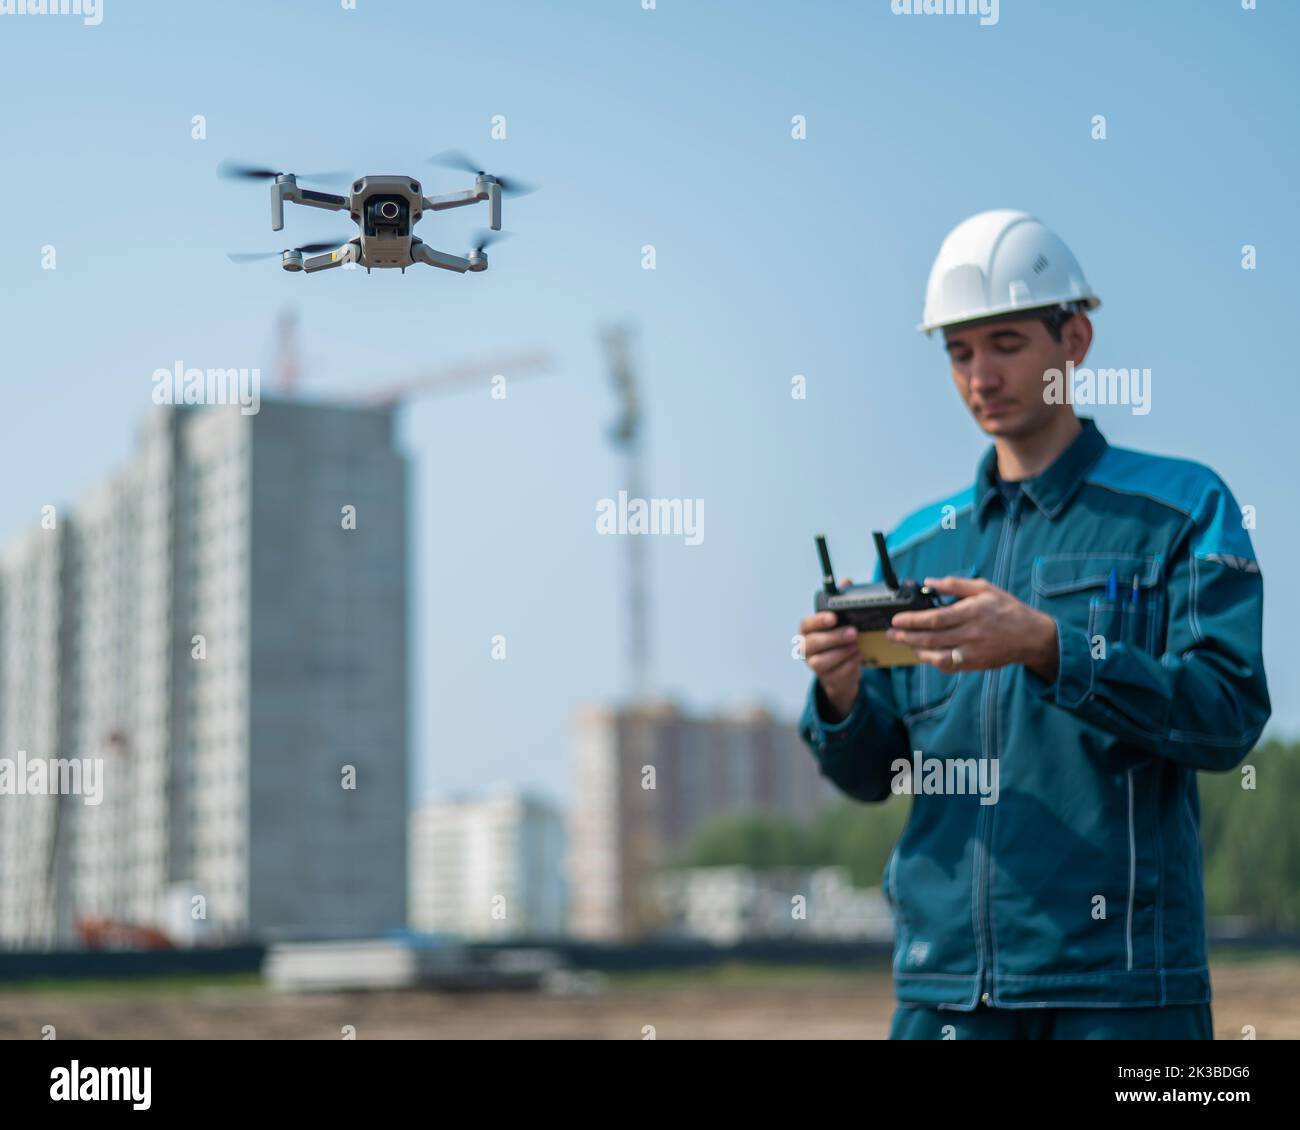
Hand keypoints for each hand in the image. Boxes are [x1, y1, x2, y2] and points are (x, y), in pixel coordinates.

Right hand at [799, 577, 859, 720]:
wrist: (841, 669)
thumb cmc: (838, 640)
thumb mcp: (840, 621)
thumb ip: (842, 601)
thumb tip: (846, 581)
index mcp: (807, 630)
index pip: (807, 624)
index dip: (819, 621)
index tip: (833, 617)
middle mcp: (806, 647)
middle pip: (813, 643)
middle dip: (834, 638)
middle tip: (853, 632)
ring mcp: (813, 665)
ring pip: (821, 661)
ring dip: (842, 653)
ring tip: (857, 646)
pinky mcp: (825, 678)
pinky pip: (836, 673)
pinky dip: (849, 665)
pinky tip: (858, 657)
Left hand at [885, 575, 1059, 680]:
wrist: (1031, 636)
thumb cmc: (1007, 609)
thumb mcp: (984, 589)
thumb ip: (955, 585)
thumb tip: (930, 582)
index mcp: (972, 612)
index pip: (936, 618)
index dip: (913, 620)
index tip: (897, 619)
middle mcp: (971, 634)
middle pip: (931, 638)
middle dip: (906, 637)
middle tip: (890, 633)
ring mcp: (972, 652)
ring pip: (936, 655)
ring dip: (915, 650)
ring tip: (901, 643)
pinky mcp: (974, 664)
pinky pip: (947, 666)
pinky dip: (931, 660)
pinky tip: (921, 653)